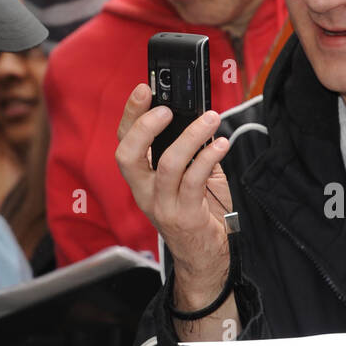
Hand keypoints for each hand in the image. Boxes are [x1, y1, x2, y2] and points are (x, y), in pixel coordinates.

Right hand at [117, 83, 237, 335]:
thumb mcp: (189, 177)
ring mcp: (162, 206)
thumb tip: (199, 115)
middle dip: (144, 125)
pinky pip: (194, 181)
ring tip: (210, 118)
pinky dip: (208, 157)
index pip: (124, 142)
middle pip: (128, 155)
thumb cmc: (199, 213)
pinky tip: (221, 143)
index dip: (131, 114)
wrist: (206, 257)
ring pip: (166, 165)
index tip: (145, 88)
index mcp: (141, 180)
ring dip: (189, 136)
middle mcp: (144, 193)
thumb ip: (189, 150)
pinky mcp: (184, 216)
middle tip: (168, 107)